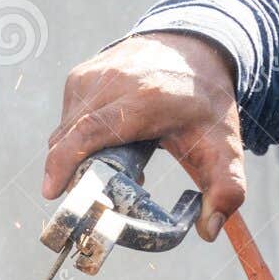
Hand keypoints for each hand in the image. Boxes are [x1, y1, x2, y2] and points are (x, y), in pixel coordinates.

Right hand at [43, 32, 243, 240]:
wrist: (193, 48)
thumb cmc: (205, 102)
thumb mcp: (225, 145)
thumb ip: (226, 190)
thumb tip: (209, 231)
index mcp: (144, 99)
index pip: (90, 131)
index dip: (64, 163)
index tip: (52, 192)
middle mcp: (110, 82)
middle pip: (71, 140)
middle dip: (75, 175)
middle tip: (101, 198)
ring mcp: (90, 75)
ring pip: (65, 134)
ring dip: (81, 159)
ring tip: (121, 163)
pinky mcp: (78, 76)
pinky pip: (66, 121)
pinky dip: (80, 140)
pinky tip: (111, 142)